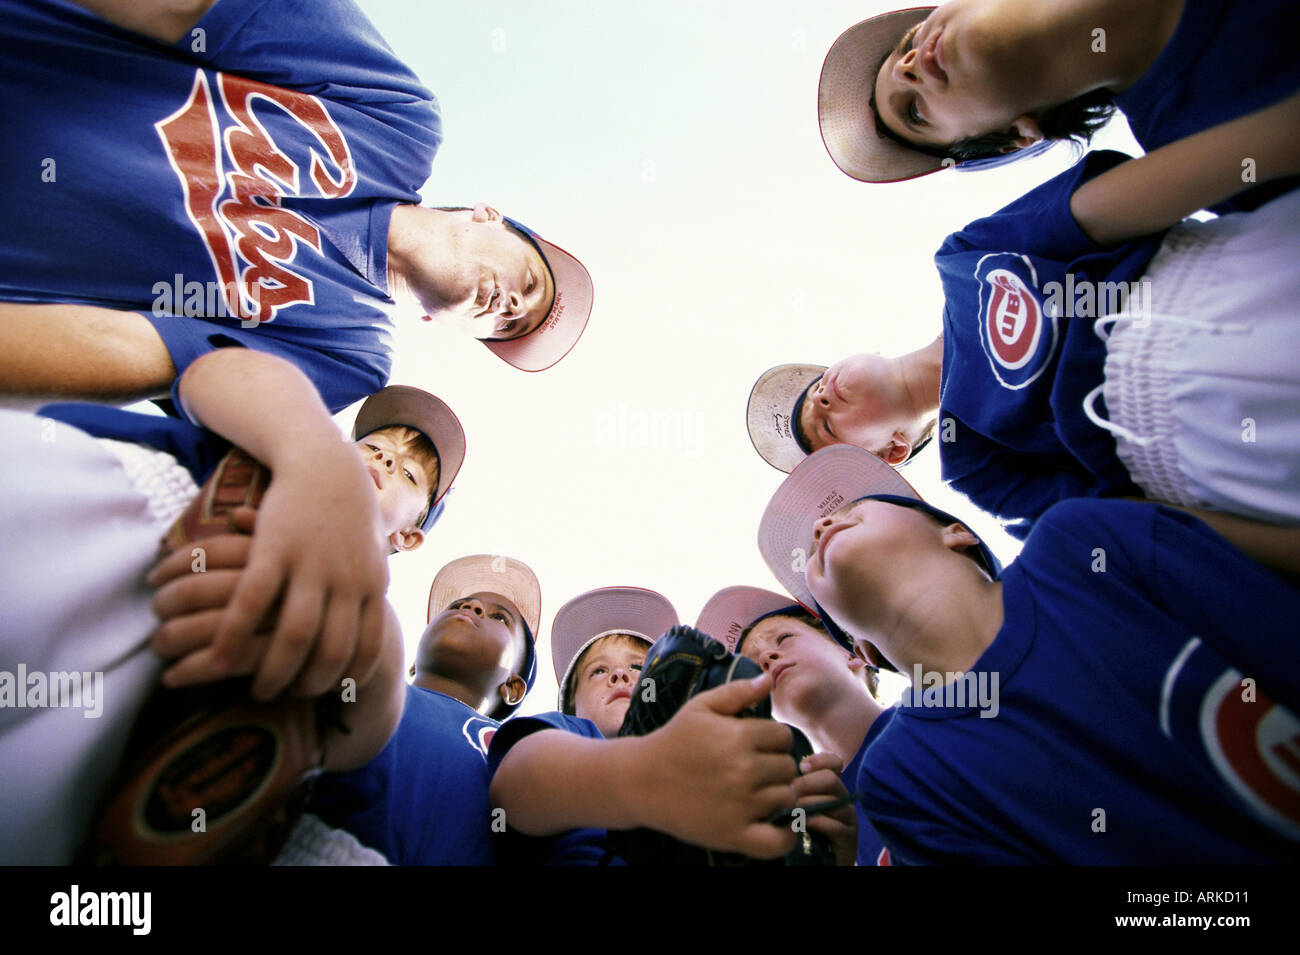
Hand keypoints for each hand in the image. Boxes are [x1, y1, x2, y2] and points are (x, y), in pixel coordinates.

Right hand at [153, 448, 388, 699]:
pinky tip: (220, 659)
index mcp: (371, 584)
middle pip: (330, 651)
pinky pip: (250, 603)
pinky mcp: (271, 550)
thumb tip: (379, 629)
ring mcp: (308, 565)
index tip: (332, 694)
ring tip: (259, 688)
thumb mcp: (372, 555)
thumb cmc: (347, 517)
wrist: (324, 463)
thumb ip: (371, 592)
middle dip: (308, 683)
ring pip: (293, 635)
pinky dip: (235, 637)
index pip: (368, 646)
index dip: (349, 677)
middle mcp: (344, 579)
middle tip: (289, 696)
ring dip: (274, 671)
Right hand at [632, 674, 798, 858]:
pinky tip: (778, 824)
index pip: (784, 737)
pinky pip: (779, 841)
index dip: (774, 740)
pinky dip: (786, 835)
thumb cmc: (673, 740)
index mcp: (740, 736)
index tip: (758, 746)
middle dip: (775, 766)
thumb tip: (769, 679)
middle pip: (788, 768)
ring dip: (778, 795)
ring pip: (787, 798)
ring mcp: (742, 805)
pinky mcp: (735, 835)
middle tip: (754, 770)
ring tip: (757, 792)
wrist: (641, 781)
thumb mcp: (701, 707)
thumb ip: (738, 692)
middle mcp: (745, 770)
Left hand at [794, 751, 857, 865]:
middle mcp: (843, 797)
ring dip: (809, 803)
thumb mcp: (800, 802)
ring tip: (793, 808)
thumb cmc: (806, 826)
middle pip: (830, 778)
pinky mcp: (849, 838)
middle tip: (790, 790)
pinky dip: (818, 823)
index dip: (818, 760)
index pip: (834, 762)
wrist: (822, 858)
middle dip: (808, 783)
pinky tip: (803, 823)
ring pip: (832, 802)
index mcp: (832, 785)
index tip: (801, 767)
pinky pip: (836, 826)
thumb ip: (796, 786)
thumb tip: (778, 772)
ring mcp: (848, 817)